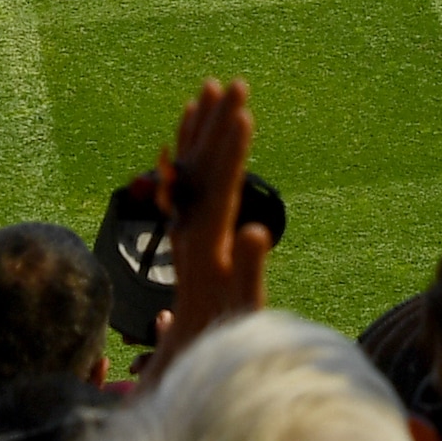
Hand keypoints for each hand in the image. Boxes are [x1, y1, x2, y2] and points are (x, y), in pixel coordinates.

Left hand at [158, 80, 271, 350]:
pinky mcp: (187, 228)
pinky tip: (187, 124)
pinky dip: (188, 147)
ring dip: (202, 126)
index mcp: (207, 243)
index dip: (233, 150)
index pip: (221, 186)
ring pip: (191, 166)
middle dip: (219, 122)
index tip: (244, 115)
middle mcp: (191, 228)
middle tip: (235, 82)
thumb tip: (255, 230)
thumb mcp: (244, 306)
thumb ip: (248, 268)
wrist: (189, 358)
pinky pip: (186, 177)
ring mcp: (186, 226)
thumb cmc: (226, 335)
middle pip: (203, 166)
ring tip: (210, 88)